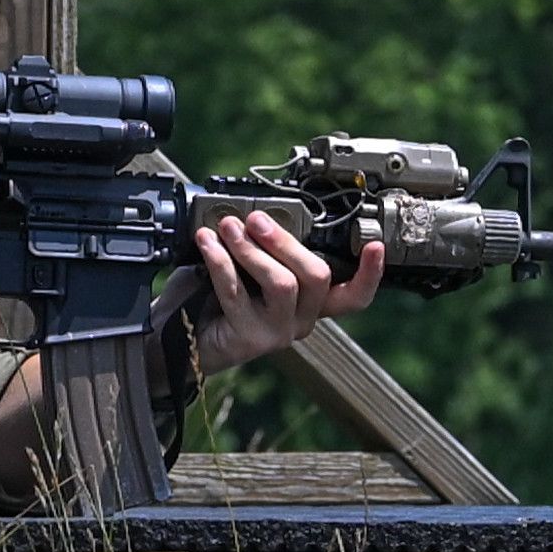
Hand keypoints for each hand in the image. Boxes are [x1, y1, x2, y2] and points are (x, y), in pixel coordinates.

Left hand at [191, 211, 383, 371]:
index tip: (375, 245)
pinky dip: (219, 260)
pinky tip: (206, 243)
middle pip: (317, 276)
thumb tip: (260, 212)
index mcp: (308, 302)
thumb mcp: (247, 269)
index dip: (370, 274)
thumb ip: (264, 248)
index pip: (353, 296)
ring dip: (251, 249)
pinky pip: (237, 291)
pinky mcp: (248, 338)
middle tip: (256, 218)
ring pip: (282, 283)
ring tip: (227, 227)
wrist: (177, 338)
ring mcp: (277, 333)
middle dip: (286, 240)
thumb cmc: (212, 298)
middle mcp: (300, 320)